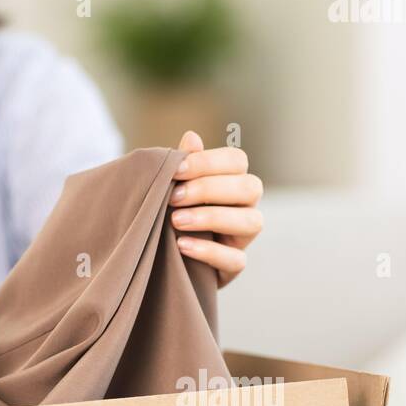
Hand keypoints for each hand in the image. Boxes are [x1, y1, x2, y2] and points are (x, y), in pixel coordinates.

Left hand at [168, 130, 262, 287]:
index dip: (209, 162)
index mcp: (231, 180)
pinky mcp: (232, 268)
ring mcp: (241, 238)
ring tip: (176, 221)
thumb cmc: (166, 210)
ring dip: (213, 218)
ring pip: (252, 222)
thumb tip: (192, 137)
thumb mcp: (171, 187)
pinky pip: (236, 260)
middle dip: (210, 189)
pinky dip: (209, 251)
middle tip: (174, 197)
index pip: (237, 160)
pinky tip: (182, 245)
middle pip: (250, 187)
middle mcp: (244, 206)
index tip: (176, 170)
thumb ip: (183, 166)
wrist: (153, 255)